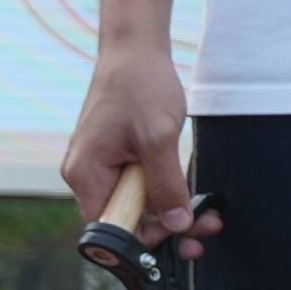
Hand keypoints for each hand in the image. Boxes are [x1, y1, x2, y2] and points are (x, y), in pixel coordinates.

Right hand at [70, 38, 218, 252]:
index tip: (181, 235)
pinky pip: (136, 187)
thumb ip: (166, 185)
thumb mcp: (158, 138)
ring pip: (133, 204)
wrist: (133, 52)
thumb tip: (177, 224)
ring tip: (205, 213)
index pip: (109, 226)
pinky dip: (162, 192)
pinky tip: (185, 188)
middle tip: (204, 230)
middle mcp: (85, 174)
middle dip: (165, 229)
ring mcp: (98, 166)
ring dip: (169, 211)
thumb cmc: (139, 88)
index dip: (144, 237)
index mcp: (85, 173)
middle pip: (123, 219)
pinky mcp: (113, 158)